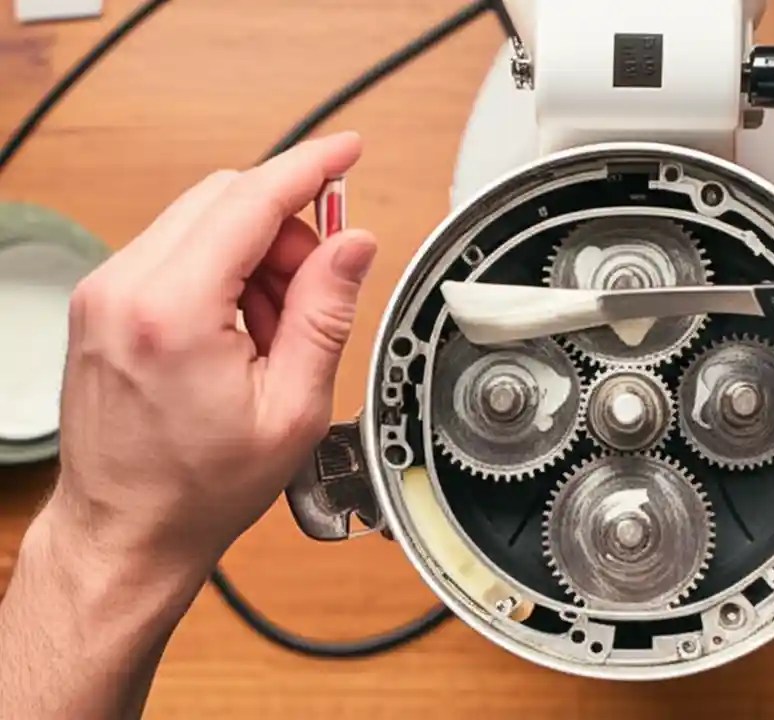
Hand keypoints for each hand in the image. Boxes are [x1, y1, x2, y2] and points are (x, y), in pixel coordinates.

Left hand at [47, 132, 376, 582]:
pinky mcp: (101, 301)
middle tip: (315, 293)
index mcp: (173, 312)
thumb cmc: (198, 486)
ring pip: (201, 221)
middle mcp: (124, 288)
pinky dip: (221, 271)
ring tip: (271, 333)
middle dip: (287, 229)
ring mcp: (104, 291)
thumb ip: (325, 312)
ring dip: (254, 255)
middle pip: (225, 200)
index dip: (310, 168)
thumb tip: (353, 243)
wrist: (126, 529)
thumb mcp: (292, 407)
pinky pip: (175, 249)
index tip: (348, 150)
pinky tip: (238, 331)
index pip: (251, 201)